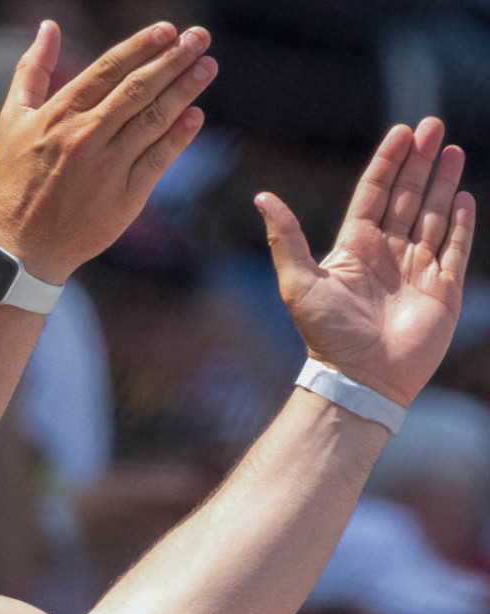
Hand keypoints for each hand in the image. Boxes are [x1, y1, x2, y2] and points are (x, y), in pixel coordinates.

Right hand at [0, 20, 216, 282]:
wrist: (21, 246)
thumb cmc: (17, 180)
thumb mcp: (12, 120)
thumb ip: (31, 70)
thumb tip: (48, 26)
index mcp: (59, 115)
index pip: (109, 70)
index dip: (141, 47)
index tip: (167, 31)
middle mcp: (85, 137)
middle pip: (138, 89)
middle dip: (173, 60)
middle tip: (199, 37)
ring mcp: (106, 168)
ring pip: (153, 120)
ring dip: (185, 90)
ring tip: (208, 67)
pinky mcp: (123, 199)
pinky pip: (158, 161)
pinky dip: (179, 138)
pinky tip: (196, 116)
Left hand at [257, 118, 475, 405]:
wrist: (361, 377)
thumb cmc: (326, 333)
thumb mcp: (298, 281)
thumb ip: (285, 238)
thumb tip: (262, 197)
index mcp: (354, 248)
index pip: (373, 194)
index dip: (387, 163)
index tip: (400, 131)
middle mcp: (386, 254)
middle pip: (406, 196)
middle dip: (419, 161)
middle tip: (433, 124)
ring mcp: (416, 269)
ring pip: (432, 215)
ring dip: (442, 182)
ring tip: (450, 148)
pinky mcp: (441, 289)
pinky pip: (454, 247)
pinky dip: (459, 222)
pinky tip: (463, 195)